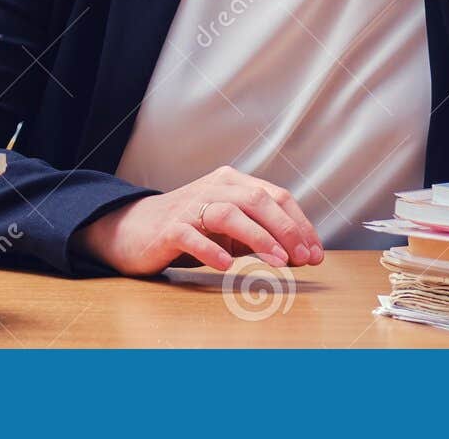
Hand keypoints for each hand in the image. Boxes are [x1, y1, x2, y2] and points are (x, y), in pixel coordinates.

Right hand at [70, 165, 323, 276]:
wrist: (133, 230)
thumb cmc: (190, 230)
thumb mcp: (229, 232)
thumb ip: (261, 237)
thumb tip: (302, 254)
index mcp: (232, 182)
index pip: (276, 196)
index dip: (300, 224)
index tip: (316, 253)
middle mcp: (213, 187)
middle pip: (256, 200)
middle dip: (286, 229)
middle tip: (303, 258)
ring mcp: (190, 206)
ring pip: (229, 213)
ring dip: (258, 237)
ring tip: (277, 261)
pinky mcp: (169, 228)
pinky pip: (192, 235)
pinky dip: (211, 249)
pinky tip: (226, 266)